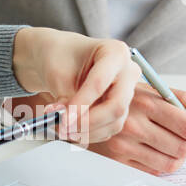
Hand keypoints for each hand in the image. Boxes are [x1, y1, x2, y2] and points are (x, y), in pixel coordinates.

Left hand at [11, 28, 138, 144]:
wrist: (59, 56)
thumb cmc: (59, 55)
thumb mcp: (57, 73)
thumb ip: (66, 97)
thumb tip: (68, 122)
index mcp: (115, 52)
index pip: (100, 83)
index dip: (81, 103)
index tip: (64, 118)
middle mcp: (127, 72)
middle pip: (116, 105)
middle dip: (88, 121)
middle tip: (65, 127)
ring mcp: (126, 91)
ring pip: (114, 121)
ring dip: (87, 130)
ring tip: (63, 128)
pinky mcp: (120, 107)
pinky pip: (110, 127)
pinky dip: (90, 132)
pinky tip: (73, 129)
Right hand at [88, 83, 185, 175]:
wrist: (83, 106)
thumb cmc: (123, 96)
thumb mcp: (151, 88)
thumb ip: (183, 100)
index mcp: (144, 102)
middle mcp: (132, 124)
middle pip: (182, 148)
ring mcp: (122, 144)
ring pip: (171, 163)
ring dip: (179, 157)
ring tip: (172, 145)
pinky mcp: (116, 160)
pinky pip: (154, 171)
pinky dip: (162, 164)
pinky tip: (154, 151)